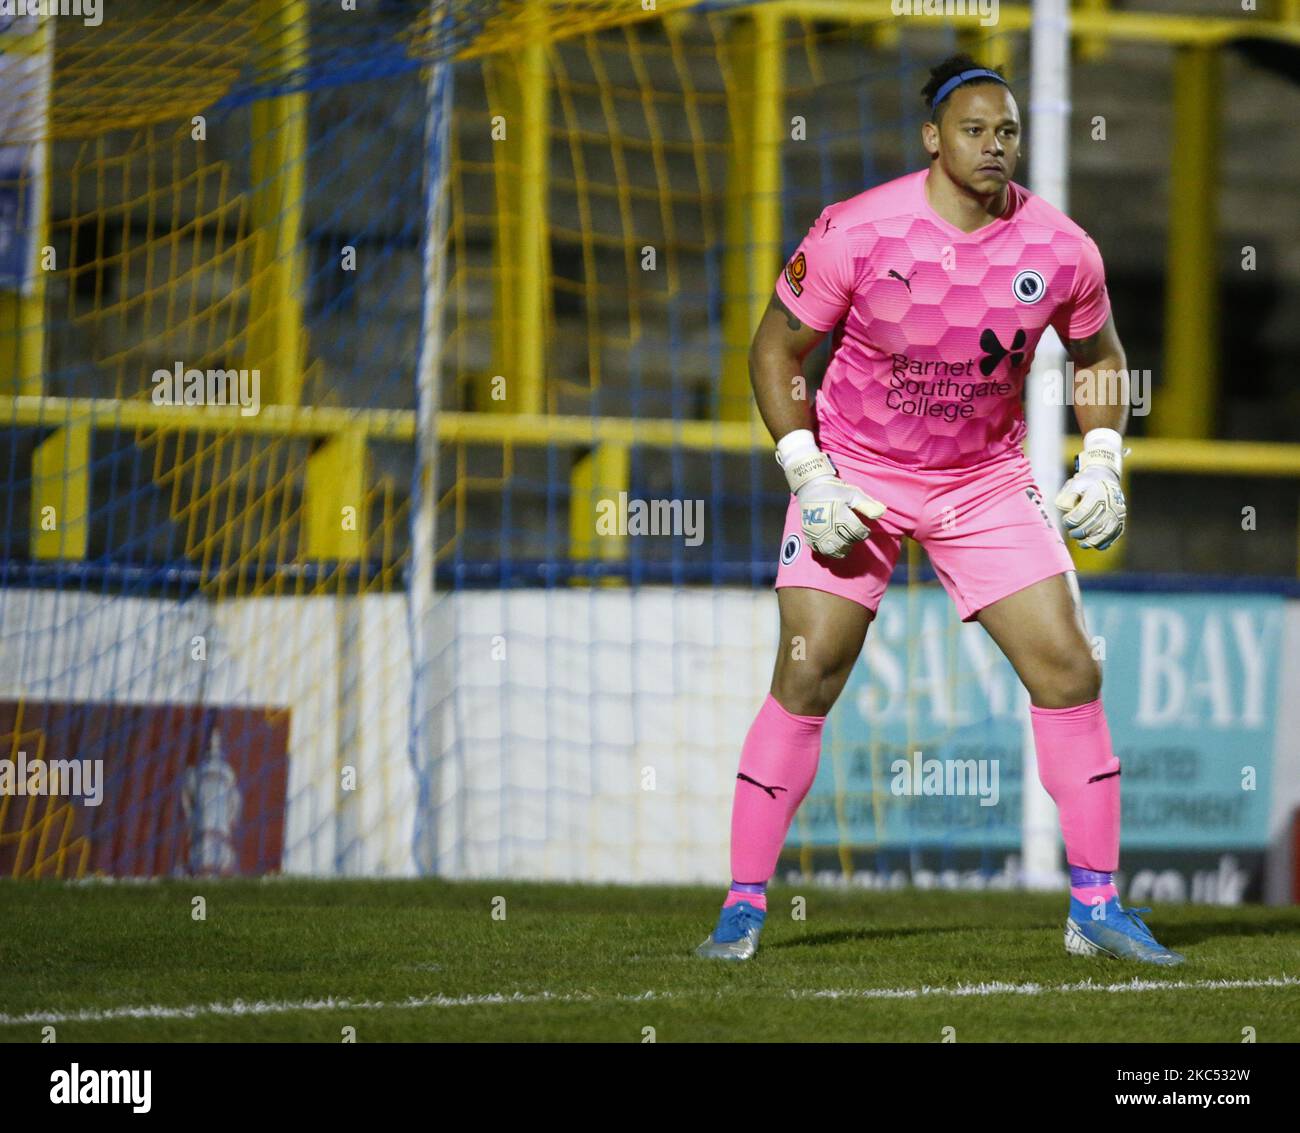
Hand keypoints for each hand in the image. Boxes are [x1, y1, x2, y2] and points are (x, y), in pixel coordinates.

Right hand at [776, 431, 886, 558]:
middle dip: (852, 541)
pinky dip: (827, 551)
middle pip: (845, 543)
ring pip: (832, 550)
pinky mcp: (809, 534)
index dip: (864, 533)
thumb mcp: (853, 493)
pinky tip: (833, 546)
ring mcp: (817, 532)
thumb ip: (867, 504)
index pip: (858, 533)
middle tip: (854, 536)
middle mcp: (828, 526)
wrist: (811, 487)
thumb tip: (882, 512)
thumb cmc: (835, 490)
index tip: (865, 530)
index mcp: (841, 516)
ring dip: (841, 549)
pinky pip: (819, 549)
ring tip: (846, 545)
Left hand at [1055, 434, 1126, 549]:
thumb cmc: (1087, 483)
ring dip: (1090, 541)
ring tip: (1081, 542)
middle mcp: (1111, 504)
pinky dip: (1102, 543)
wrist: (1106, 479)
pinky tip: (1092, 543)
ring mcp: (1118, 514)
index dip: (1070, 520)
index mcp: (1098, 493)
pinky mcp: (1121, 521)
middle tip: (1072, 532)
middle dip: (1078, 532)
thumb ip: (1067, 496)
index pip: (1082, 512)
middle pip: (1093, 525)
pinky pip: (1113, 536)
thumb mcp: (1075, 483)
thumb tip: (1064, 509)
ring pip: (1104, 533)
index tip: (1065, 520)